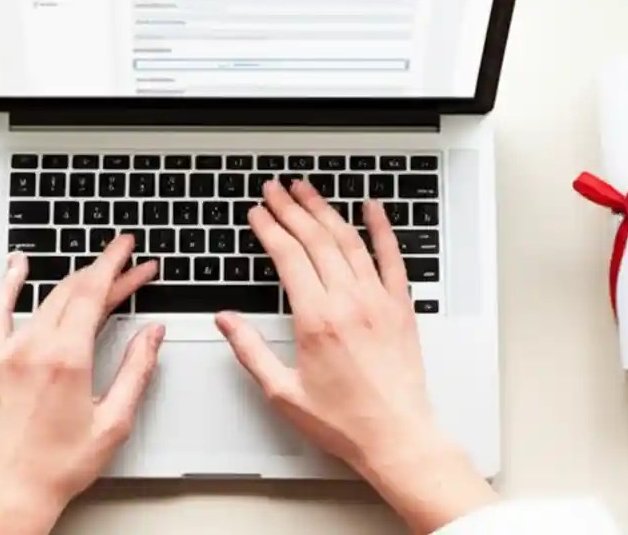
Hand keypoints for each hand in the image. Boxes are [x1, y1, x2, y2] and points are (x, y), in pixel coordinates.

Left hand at [0, 236, 164, 534]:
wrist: (11, 491)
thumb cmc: (58, 466)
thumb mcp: (114, 421)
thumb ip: (137, 370)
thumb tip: (152, 334)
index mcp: (66, 359)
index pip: (95, 293)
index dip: (117, 267)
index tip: (130, 252)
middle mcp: (34, 348)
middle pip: (74, 291)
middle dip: (105, 271)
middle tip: (129, 265)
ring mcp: (8, 351)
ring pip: (44, 298)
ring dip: (73, 279)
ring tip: (95, 269)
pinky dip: (7, 283)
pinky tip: (16, 266)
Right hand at [216, 180, 497, 533]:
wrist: (396, 437)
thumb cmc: (343, 421)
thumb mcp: (282, 391)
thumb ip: (250, 350)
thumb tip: (226, 320)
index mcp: (316, 320)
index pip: (288, 256)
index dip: (269, 229)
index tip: (257, 213)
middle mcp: (349, 303)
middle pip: (315, 239)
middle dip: (291, 209)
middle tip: (275, 189)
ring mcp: (378, 301)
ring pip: (348, 241)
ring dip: (325, 210)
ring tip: (307, 190)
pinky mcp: (401, 307)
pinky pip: (392, 257)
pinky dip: (382, 228)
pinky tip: (372, 208)